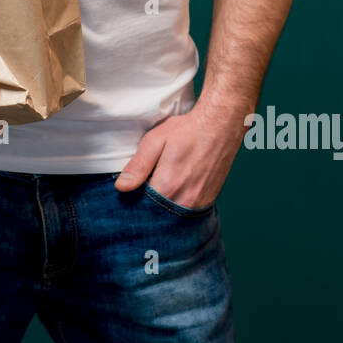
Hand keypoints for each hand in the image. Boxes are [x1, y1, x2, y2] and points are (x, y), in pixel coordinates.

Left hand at [113, 100, 246, 207]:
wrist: (220, 126)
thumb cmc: (187, 130)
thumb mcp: (155, 141)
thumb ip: (138, 165)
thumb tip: (121, 187)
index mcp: (167, 187)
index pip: (141, 207)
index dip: (132, 201)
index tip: (130, 191)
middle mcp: (184, 201)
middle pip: (156, 215)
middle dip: (146, 206)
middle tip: (144, 187)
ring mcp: (198, 204)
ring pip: (171, 215)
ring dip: (162, 207)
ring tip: (158, 187)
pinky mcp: (207, 201)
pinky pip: (186, 212)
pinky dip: (176, 206)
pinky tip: (172, 191)